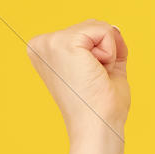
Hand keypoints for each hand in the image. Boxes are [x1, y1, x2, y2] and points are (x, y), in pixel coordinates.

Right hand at [25, 19, 129, 141]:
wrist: (97, 127)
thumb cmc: (101, 106)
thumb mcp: (104, 67)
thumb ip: (107, 45)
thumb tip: (113, 28)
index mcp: (45, 50)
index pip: (85, 32)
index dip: (100, 54)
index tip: (91, 78)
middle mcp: (41, 44)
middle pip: (92, 26)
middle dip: (105, 52)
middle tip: (95, 78)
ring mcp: (50, 42)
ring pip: (99, 27)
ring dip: (108, 53)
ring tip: (95, 76)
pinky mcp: (63, 43)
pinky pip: (104, 31)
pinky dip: (110, 52)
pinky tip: (97, 71)